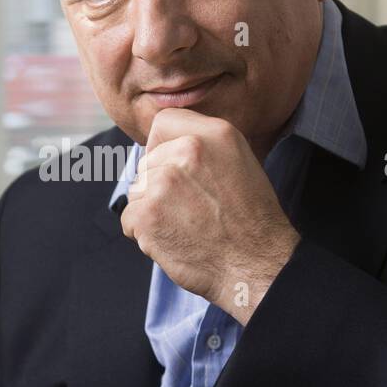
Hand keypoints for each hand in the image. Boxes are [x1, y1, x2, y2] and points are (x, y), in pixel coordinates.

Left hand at [120, 108, 299, 325]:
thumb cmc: (251, 219)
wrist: (257, 263)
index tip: (172, 169)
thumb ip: (203, 146)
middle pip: (146, 163)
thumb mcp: (239, 162)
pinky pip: (129, 219)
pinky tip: (174, 241)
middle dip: (158, 186)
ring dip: (151, 211)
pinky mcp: (147, 213)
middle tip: (188, 209)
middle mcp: (187, 150)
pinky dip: (144, 234)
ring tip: (185, 226)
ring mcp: (164, 182)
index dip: (161, 147)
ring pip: (136, 192)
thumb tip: (164, 146)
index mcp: (215, 133)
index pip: (163, 122)